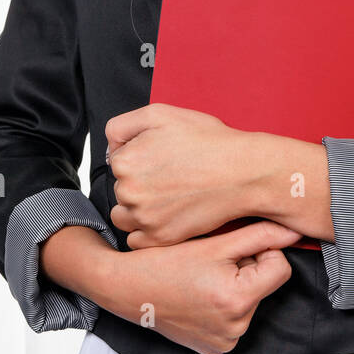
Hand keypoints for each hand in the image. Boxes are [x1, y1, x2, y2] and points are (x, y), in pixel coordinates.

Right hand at [99, 219, 302, 353]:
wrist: (127, 288)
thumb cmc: (166, 262)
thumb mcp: (215, 243)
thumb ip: (260, 234)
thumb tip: (295, 229)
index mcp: (238, 300)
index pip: (280, 268)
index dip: (262, 251)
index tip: (235, 247)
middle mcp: (236, 328)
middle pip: (264, 286)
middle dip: (247, 269)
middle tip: (213, 262)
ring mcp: (226, 343)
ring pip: (251, 301)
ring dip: (236, 286)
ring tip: (203, 279)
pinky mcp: (216, 350)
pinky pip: (236, 320)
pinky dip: (224, 306)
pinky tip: (200, 296)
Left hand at [105, 102, 334, 245]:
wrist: (243, 172)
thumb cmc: (208, 142)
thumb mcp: (162, 114)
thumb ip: (123, 125)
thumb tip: (110, 146)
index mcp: (125, 161)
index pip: (117, 160)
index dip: (140, 155)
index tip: (162, 157)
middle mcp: (128, 192)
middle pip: (120, 188)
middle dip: (139, 182)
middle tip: (171, 176)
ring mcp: (144, 218)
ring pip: (123, 215)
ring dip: (138, 208)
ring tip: (168, 197)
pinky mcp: (160, 238)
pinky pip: (136, 239)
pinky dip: (147, 231)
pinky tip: (167, 216)